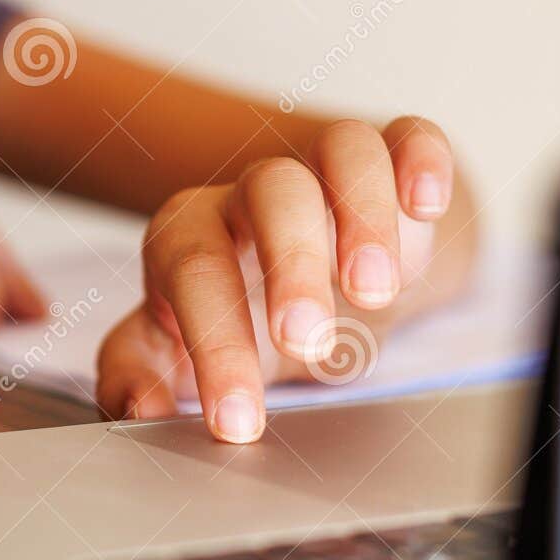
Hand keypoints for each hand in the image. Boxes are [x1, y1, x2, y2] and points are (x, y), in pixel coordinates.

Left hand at [95, 117, 457, 442]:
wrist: (304, 276)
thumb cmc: (236, 314)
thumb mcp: (175, 349)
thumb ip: (137, 372)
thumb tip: (134, 406)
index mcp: (191, 234)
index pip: (195, 272)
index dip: (215, 346)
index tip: (238, 423)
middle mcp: (253, 192)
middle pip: (270, 193)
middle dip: (290, 265)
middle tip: (304, 341)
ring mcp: (325, 169)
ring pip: (343, 151)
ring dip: (363, 214)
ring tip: (372, 291)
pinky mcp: (390, 160)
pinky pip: (408, 137)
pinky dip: (422, 161)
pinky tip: (424, 205)